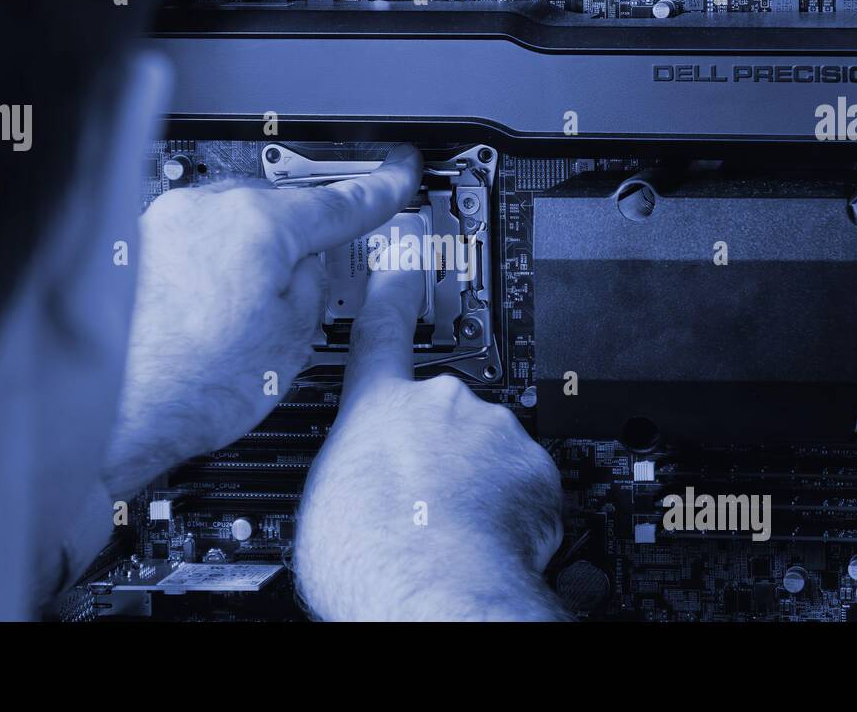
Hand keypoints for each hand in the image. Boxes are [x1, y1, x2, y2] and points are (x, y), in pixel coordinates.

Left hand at [104, 144, 423, 498]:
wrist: (106, 419)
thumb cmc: (186, 390)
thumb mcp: (292, 343)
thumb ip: (316, 285)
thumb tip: (309, 263)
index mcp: (257, 224)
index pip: (337, 203)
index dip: (377, 192)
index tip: (395, 178)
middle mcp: (203, 209)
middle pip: (276, 209)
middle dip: (296, 242)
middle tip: (310, 284)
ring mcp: (160, 224)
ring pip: (228, 227)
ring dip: (245, 261)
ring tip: (238, 328)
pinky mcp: (130, 247)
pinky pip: (190, 245)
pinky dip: (206, 274)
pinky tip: (202, 322)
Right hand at [294, 259, 566, 620]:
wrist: (433, 593)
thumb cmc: (368, 561)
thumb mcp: (321, 504)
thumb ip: (345, 468)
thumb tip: (350, 487)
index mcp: (373, 407)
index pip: (380, 332)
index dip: (392, 292)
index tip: (404, 263)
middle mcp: (438, 404)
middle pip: (441, 408)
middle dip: (436, 445)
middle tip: (417, 497)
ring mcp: (492, 431)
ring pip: (488, 445)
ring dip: (476, 477)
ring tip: (449, 529)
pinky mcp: (535, 467)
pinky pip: (524, 479)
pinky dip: (512, 504)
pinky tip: (486, 537)